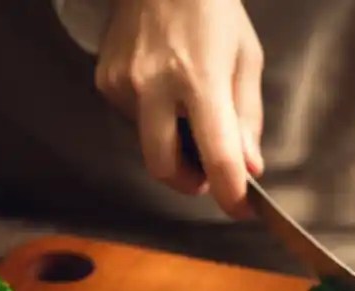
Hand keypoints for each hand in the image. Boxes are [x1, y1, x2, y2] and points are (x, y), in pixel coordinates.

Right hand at [94, 0, 263, 218]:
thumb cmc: (212, 8)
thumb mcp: (245, 57)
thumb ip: (246, 116)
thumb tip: (248, 166)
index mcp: (201, 78)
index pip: (217, 155)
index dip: (230, 192)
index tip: (239, 207)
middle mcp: (156, 86)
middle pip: (165, 167)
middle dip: (189, 182)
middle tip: (207, 174)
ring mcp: (124, 85)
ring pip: (147, 143)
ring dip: (171, 141)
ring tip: (185, 106)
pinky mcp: (105, 81)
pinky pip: (131, 120)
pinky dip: (151, 117)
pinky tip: (160, 85)